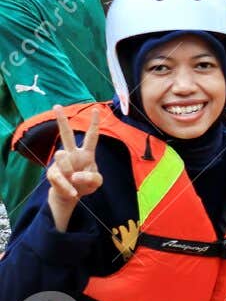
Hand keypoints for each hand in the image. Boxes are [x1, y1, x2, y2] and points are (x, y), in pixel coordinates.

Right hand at [45, 106, 101, 232]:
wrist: (71, 194)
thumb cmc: (85, 184)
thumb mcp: (96, 182)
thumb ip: (92, 178)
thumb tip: (75, 176)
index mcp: (86, 153)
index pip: (91, 136)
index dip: (94, 124)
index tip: (96, 109)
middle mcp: (72, 154)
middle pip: (66, 134)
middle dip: (61, 120)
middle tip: (57, 106)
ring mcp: (61, 162)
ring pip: (61, 156)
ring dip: (69, 170)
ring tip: (74, 180)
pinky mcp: (53, 172)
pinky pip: (59, 177)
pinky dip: (68, 187)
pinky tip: (72, 192)